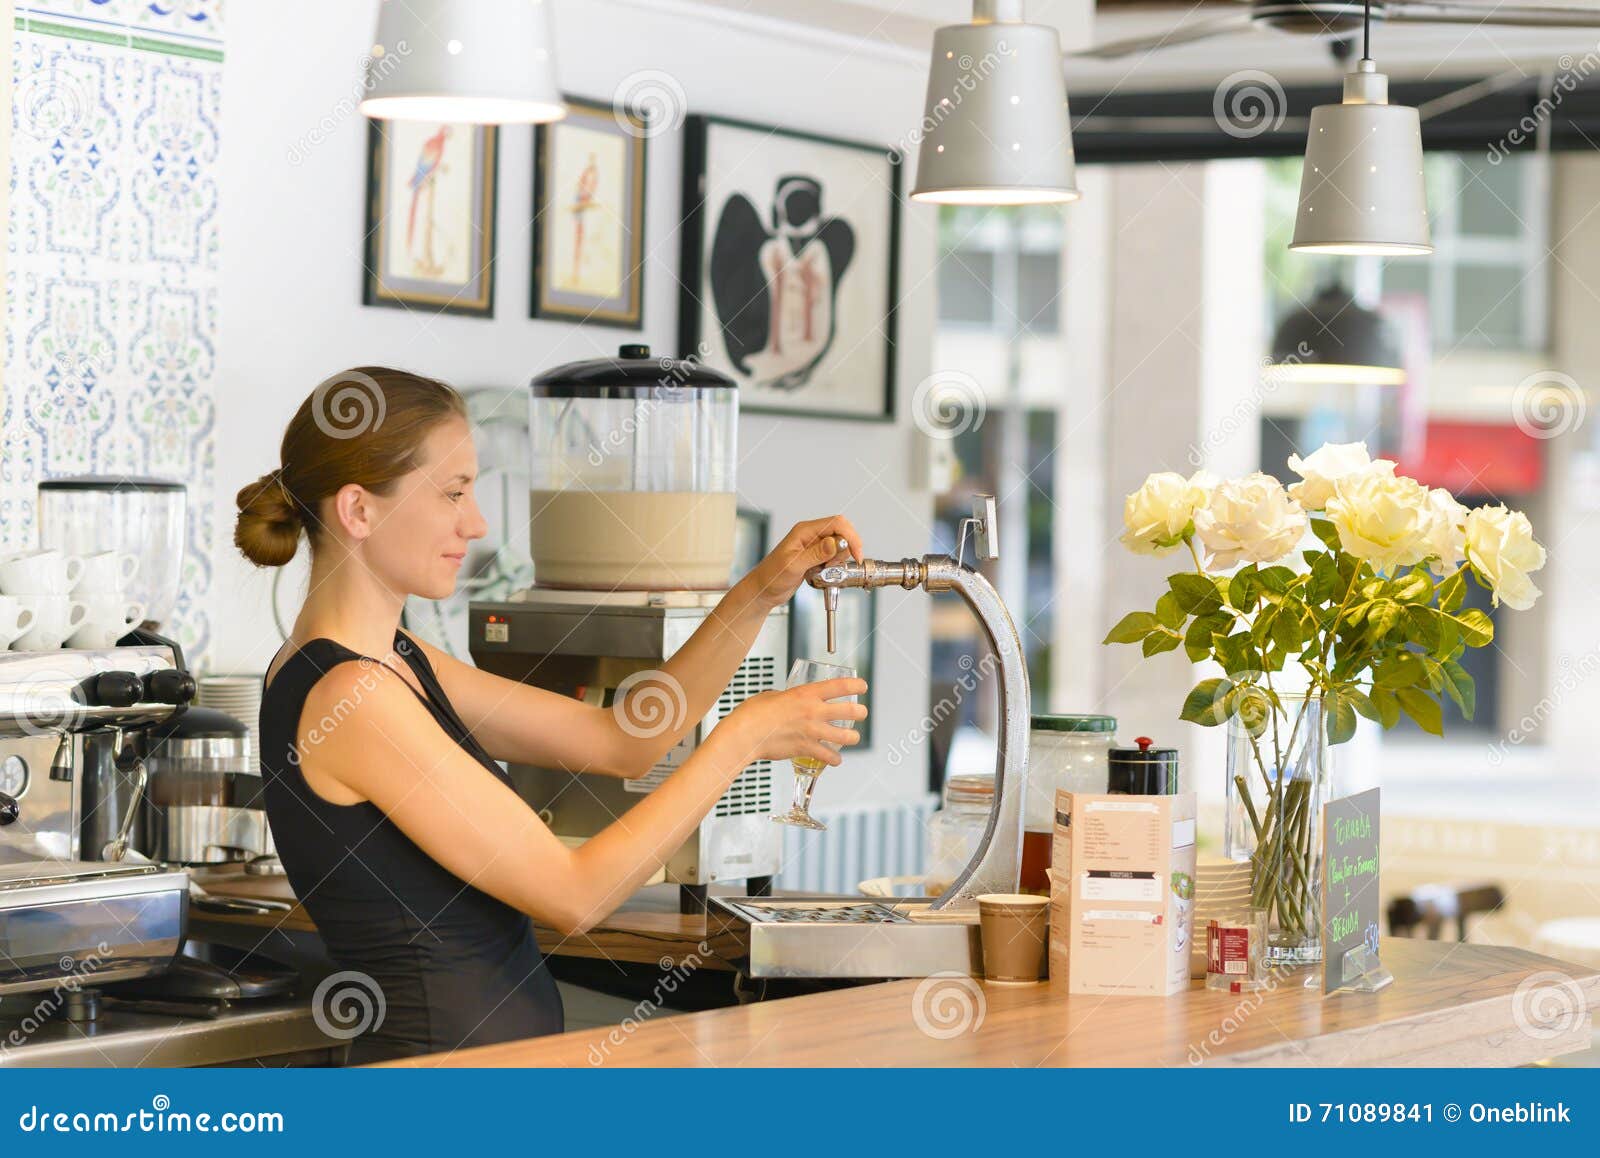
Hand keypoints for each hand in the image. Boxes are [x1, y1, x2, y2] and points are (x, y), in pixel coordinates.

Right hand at [725, 677, 867, 767]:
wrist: (744, 735)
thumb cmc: (752, 714)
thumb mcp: (772, 696)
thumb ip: (786, 698)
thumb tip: (787, 701)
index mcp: (806, 693)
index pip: (840, 685)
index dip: (856, 685)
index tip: (862, 686)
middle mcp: (813, 711)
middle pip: (851, 710)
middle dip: (861, 712)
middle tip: (861, 713)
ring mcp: (812, 731)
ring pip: (847, 736)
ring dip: (853, 737)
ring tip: (853, 737)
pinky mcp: (806, 749)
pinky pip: (829, 756)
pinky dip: (834, 759)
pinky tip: (835, 759)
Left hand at [742, 515, 863, 609]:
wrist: (763, 590)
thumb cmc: (771, 577)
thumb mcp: (794, 566)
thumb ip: (815, 554)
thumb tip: (834, 543)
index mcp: (804, 531)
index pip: (837, 523)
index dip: (850, 536)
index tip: (855, 554)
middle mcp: (810, 535)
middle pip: (841, 533)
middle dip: (845, 550)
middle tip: (834, 566)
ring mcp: (813, 546)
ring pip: (839, 546)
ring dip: (838, 560)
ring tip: (823, 571)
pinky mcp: (815, 557)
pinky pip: (833, 557)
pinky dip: (833, 566)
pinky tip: (821, 574)